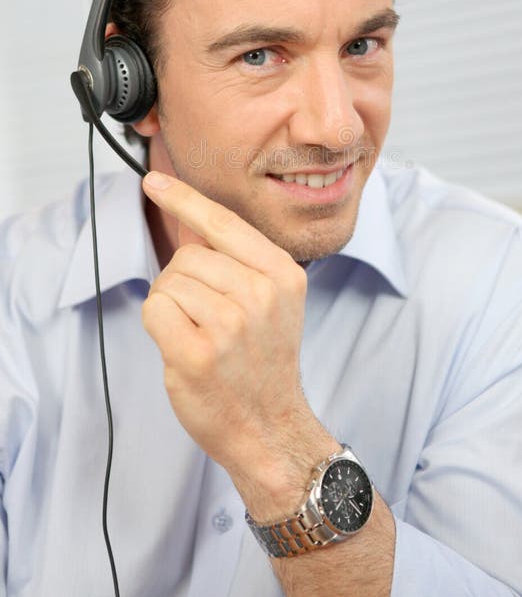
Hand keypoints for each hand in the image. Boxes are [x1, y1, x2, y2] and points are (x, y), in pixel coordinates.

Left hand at [141, 171, 338, 517]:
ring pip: (168, 281)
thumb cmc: (264, 362)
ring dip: (171, 306)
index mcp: (281, 273)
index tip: (154, 180)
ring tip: (201, 336)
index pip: (223, 222)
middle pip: (187, 255)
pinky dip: (158, 326)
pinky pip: (154, 309)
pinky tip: (185, 349)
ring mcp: (230, 324)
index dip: (184, 199)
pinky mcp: (198, 353)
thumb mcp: (272, 301)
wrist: (271, 427)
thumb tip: (189, 220)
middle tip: (207, 319)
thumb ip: (236, 260)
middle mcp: (260, 293)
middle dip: (182, 281)